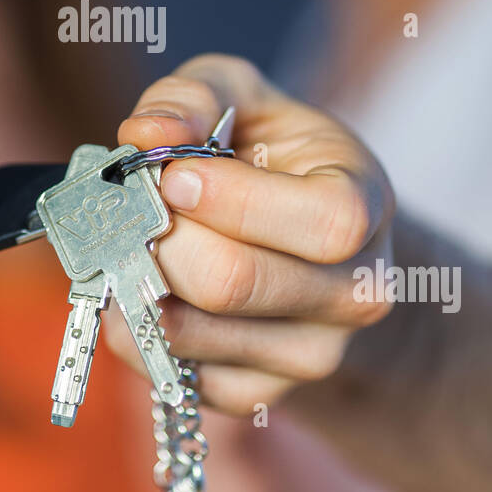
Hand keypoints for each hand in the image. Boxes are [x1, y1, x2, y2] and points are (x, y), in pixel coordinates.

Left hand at [106, 54, 395, 415]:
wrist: (299, 238)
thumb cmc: (267, 153)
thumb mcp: (239, 97)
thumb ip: (191, 96)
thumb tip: (146, 134)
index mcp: (365, 205)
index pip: (325, 223)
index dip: (235, 200)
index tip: (175, 175)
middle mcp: (355, 290)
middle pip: (233, 283)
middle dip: (160, 238)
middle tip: (134, 209)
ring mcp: (313, 353)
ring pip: (191, 333)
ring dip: (135, 283)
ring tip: (125, 243)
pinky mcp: (260, 394)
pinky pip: (175, 375)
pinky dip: (134, 331)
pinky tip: (138, 287)